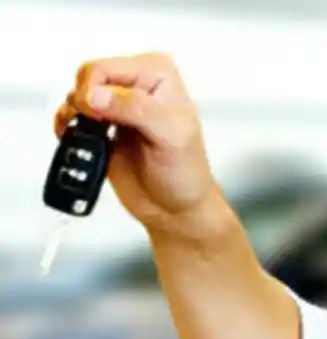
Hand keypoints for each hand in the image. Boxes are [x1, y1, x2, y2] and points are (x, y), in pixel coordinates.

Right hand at [55, 52, 231, 238]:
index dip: (95, 92)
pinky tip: (79, 140)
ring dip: (75, 116)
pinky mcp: (102, 126)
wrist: (175, 209)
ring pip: (77, 96)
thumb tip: (97, 96)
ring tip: (93, 136)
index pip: (106, 68)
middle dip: (84, 103)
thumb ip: (136, 109)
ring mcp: (117, 105)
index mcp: (158, 74)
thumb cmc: (187, 174)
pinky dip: (68, 127)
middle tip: (99, 127)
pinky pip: (71, 116)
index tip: (102, 117)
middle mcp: (136, 84)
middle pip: (86, 78)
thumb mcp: (172, 136)